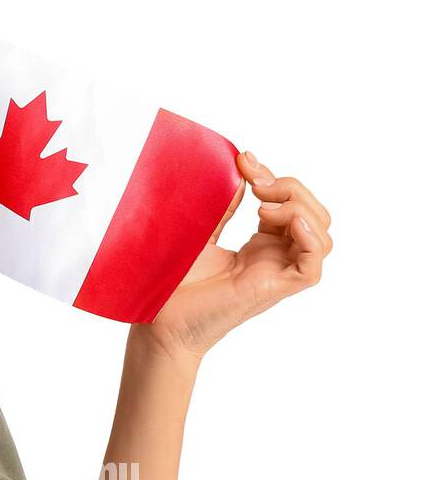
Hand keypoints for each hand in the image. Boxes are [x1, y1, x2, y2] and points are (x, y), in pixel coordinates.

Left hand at [136, 149, 332, 362]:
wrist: (158, 319)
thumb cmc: (172, 282)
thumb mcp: (199, 230)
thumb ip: (223, 205)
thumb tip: (240, 171)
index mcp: (259, 245)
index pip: (287, 204)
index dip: (272, 178)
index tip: (245, 160)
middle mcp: (274, 258)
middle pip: (313, 214)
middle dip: (291, 188)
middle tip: (256, 183)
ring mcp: (276, 273)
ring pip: (321, 235)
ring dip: (300, 208)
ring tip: (262, 206)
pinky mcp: (275, 290)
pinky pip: (313, 266)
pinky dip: (310, 238)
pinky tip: (287, 222)